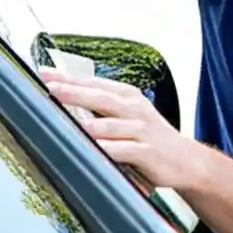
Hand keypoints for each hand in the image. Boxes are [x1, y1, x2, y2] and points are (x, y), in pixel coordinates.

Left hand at [39, 68, 205, 190]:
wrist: (187, 160)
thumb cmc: (150, 136)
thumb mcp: (129, 114)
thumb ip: (102, 106)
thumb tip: (66, 97)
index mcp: (127, 95)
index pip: (93, 83)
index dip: (69, 78)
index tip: (45, 73)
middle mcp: (134, 108)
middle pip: (100, 97)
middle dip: (74, 92)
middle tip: (51, 88)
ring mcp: (142, 130)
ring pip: (111, 124)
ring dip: (89, 123)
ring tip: (69, 121)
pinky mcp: (148, 152)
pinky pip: (125, 150)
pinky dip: (109, 149)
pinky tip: (94, 150)